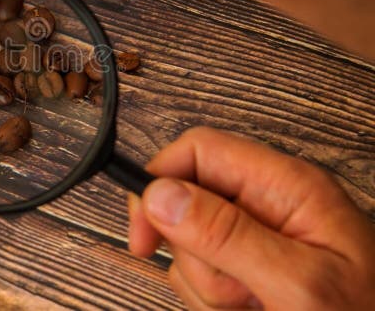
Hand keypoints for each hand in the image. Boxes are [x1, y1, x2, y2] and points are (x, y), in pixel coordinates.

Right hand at [128, 127, 374, 309]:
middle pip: (186, 201)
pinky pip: (198, 275)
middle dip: (194, 255)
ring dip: (206, 287)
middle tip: (234, 291)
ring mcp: (255, 237)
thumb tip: (160, 194)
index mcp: (286, 186)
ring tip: (252, 308)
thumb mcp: (297, 284)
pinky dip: (212, 302)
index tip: (146, 234)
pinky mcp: (246, 267)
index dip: (161, 183)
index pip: (199, 149)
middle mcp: (267, 203)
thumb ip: (228, 236)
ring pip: (187, 245)